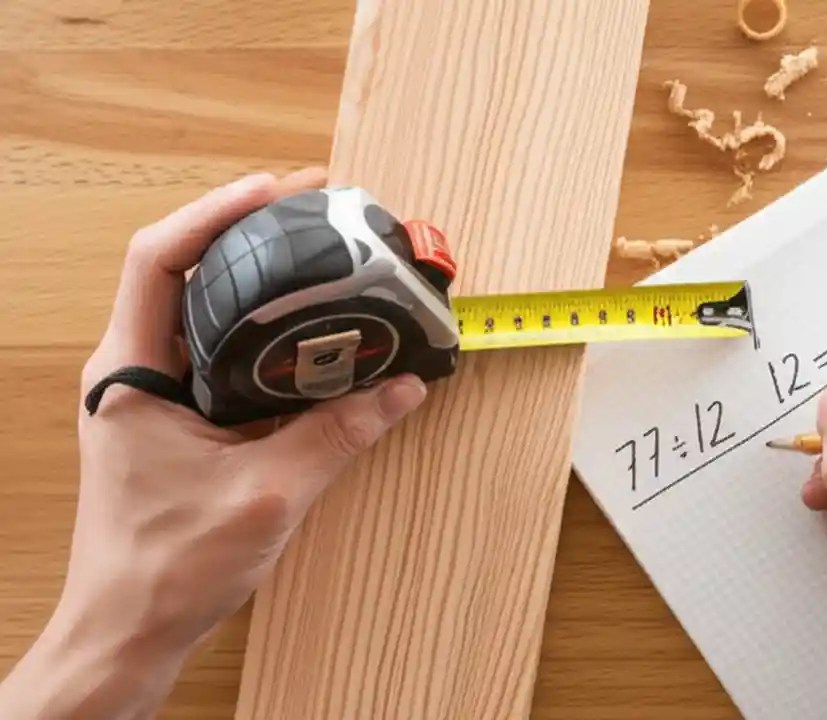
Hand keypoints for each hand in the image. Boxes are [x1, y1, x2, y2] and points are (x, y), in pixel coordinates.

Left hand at [0, 171, 428, 718]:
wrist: (129, 625)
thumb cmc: (166, 566)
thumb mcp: (270, 493)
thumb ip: (340, 432)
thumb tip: (402, 386)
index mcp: (130, 374)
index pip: (158, 258)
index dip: (215, 212)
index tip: (274, 190)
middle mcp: (130, 371)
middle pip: (179, 266)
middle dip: (243, 226)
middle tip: (309, 204)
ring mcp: (148, 392)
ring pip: (196, 305)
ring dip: (248, 271)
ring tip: (309, 247)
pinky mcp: (172, 414)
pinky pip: (212, 346)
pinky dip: (255, 323)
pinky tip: (300, 326)